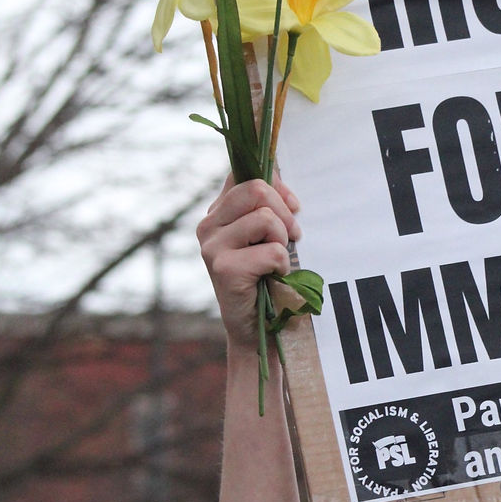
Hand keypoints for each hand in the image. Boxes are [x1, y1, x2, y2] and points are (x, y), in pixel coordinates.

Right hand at [197, 177, 301, 348]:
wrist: (256, 328)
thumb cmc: (266, 279)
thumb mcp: (264, 236)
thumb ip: (266, 205)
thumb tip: (277, 174)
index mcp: (218, 212)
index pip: (242, 173)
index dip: (275, 184)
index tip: (293, 207)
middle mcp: (208, 225)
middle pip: (256, 189)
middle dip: (285, 213)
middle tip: (292, 237)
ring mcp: (212, 246)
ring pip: (265, 218)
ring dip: (283, 241)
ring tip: (277, 261)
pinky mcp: (224, 268)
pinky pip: (271, 251)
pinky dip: (283, 265)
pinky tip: (273, 277)